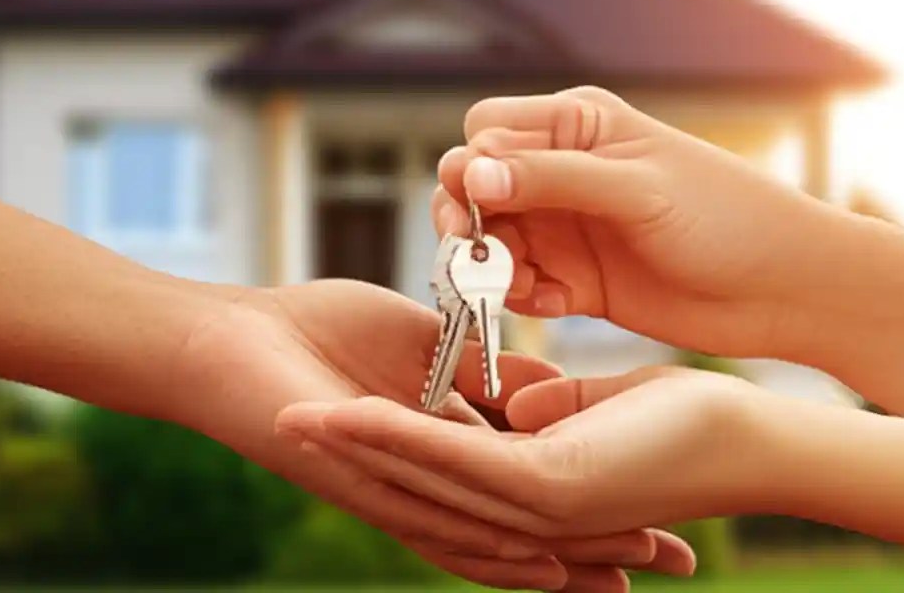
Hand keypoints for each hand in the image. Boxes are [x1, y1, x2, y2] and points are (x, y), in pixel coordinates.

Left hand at [171, 280, 695, 589]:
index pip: (532, 494)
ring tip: (626, 574)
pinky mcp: (358, 491)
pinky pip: (426, 524)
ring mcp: (393, 498)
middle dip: (600, 552)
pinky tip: (538, 562)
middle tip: (676, 564)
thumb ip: (471, 378)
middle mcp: (426, 492)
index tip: (668, 522)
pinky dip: (486, 548)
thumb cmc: (317, 334)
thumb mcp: (422, 349)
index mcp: (442, 455)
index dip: (598, 513)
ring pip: (490, 543)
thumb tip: (520, 398)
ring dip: (561, 562)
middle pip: (525, 533)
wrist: (227, 342)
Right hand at [434, 86, 863, 360]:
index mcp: (580, 127)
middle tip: (470, 252)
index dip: (472, 165)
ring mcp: (571, 229)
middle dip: (467, 220)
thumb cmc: (726, 218)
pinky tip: (556, 303)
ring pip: (495, 241)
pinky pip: (525, 286)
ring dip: (492, 265)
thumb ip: (551, 178)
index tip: (477, 204)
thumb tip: (470, 172)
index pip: (489, 131)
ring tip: (521, 284)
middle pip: (477, 188)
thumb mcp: (636, 189)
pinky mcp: (580, 282)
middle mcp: (566, 174)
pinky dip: (525, 297)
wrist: (784, 288)